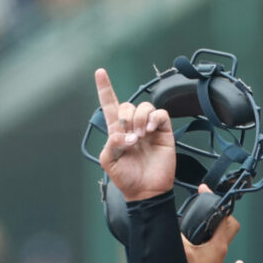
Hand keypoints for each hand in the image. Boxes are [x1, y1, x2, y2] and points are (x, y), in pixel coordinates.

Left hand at [94, 68, 175, 202]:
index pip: (110, 105)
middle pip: (128, 105)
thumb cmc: (127, 178)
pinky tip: (149, 131)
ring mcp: (148, 128)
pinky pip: (159, 114)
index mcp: (117, 132)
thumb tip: (124, 133)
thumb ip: (110, 144)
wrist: (146, 191)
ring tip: (140, 136)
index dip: (105, 89)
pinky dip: (153, 119)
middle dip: (126, 117)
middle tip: (130, 137)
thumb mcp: (109, 162)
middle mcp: (132, 126)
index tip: (100, 72)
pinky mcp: (162, 131)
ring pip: (144, 107)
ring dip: (139, 119)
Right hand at [182, 197, 240, 262]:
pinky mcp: (209, 260)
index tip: (205, 192)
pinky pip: (210, 240)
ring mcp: (215, 255)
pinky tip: (190, 233)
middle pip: (227, 221)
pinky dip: (203, 233)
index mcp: (218, 245)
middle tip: (203, 204)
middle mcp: (220, 248)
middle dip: (216, 210)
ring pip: (219, 231)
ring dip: (209, 222)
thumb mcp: (181, 251)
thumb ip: (176, 234)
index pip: (227, 216)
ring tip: (195, 216)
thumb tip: (167, 222)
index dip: (217, 201)